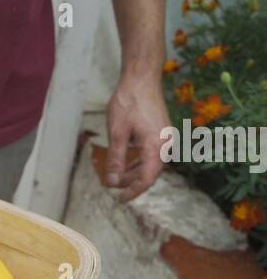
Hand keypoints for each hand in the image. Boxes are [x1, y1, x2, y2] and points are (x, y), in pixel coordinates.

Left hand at [105, 77, 171, 201]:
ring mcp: (165, 137)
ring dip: (134, 173)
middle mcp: (166, 144)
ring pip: (151, 164)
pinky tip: (126, 164)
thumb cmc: (128, 102)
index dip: (133, 192)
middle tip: (112, 187)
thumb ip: (116, 159)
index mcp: (156, 146)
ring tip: (115, 178)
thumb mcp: (117, 133)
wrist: (142, 78)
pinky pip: (152, 154)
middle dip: (131, 183)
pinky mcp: (162, 132)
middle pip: (150, 173)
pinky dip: (138, 162)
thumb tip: (112, 182)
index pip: (147, 178)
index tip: (120, 200)